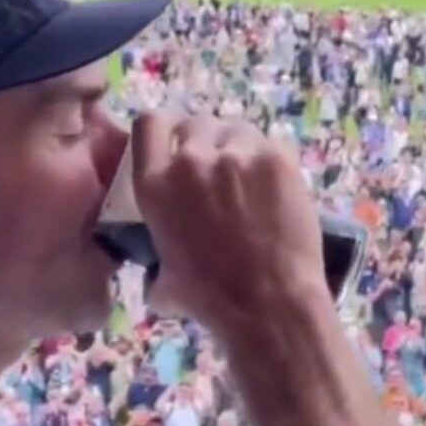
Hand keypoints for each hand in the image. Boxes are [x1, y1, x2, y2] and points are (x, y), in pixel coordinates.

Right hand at [131, 112, 327, 334]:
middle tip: (220, 170)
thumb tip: (160, 272)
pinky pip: (269, 144)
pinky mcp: (276, 157)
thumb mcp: (164, 280)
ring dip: (239, 148)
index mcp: (155, 184)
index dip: (164, 131)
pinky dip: (269, 161)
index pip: (150, 124)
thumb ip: (156, 259)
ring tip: (251, 179)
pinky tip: (275, 188)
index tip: (176, 144)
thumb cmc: (212, 298)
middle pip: (196, 123)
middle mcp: (192, 159)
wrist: (269, 301)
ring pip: (235, 130)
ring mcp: (237, 154)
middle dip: (206, 142)